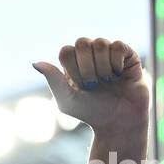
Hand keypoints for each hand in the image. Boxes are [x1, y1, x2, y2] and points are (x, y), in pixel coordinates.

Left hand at [32, 37, 149, 137]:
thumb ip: (53, 80)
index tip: (79, 86)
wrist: (118, 121)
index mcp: (73, 64)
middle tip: (93, 85)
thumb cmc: (91, 112)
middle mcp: (90, 55)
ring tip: (107, 81)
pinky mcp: (128, 55)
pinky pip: (119, 46)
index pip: (66, 51)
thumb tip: (35, 63)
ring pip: (101, 43)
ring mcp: (109, 53)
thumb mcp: (67, 100)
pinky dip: (117, 63)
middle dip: (86, 67)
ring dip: (102, 67)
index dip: (72, 68)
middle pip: (82, 42)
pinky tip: (119, 74)